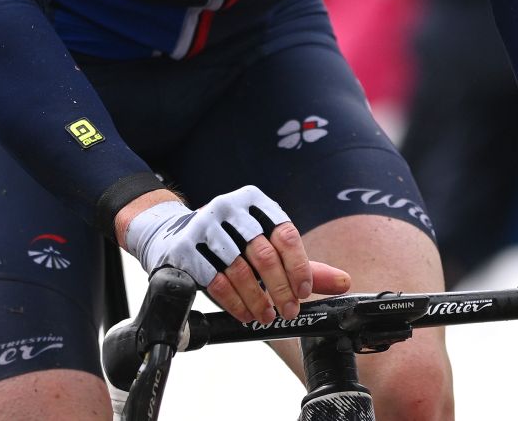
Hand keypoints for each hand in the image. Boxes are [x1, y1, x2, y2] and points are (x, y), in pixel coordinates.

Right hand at [122, 185, 350, 323]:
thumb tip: (344, 282)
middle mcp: (230, 209)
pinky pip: (215, 281)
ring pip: (239, 270)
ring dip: (257, 299)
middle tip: (289, 311)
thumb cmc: (231, 241)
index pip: (285, 233)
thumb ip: (302, 263)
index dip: (298, 265)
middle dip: (280, 288)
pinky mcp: (185, 248)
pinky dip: (235, 302)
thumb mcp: (266, 245)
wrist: (173, 233)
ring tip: (267, 316)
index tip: (305, 291)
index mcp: (256, 202)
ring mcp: (204, 226)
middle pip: (263, 253)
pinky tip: (245, 314)